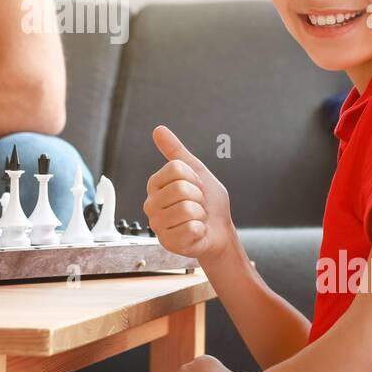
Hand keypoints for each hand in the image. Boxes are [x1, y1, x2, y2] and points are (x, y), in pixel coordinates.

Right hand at [143, 124, 235, 263]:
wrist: (220, 232)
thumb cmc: (208, 203)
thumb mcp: (196, 172)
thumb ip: (176, 151)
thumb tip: (158, 129)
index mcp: (155, 184)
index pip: (176, 168)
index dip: (194, 177)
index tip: (196, 186)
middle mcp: (151, 204)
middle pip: (181, 188)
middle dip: (199, 197)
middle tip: (198, 205)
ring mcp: (157, 225)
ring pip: (187, 209)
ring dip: (200, 214)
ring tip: (197, 219)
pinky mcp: (167, 242)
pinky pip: (191, 228)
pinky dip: (201, 230)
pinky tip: (196, 232)